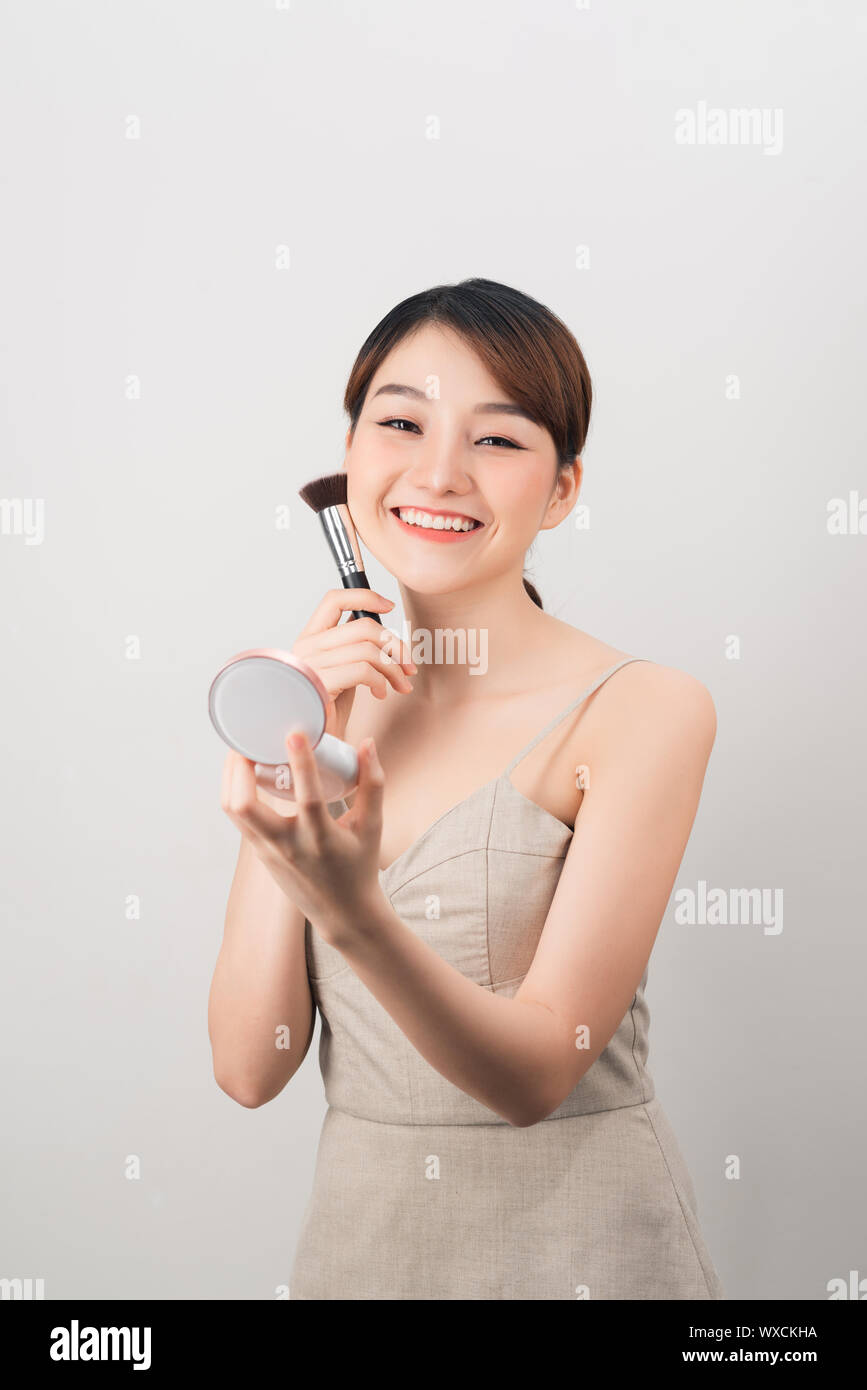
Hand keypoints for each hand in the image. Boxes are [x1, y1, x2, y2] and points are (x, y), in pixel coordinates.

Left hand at [221, 726, 385, 946]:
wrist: (342, 912)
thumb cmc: (359, 866)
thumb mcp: (372, 826)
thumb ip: (372, 784)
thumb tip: (367, 744)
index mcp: (321, 839)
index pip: (307, 799)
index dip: (301, 765)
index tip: (294, 734)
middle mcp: (288, 846)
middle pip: (245, 807)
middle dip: (239, 769)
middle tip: (247, 740)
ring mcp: (268, 852)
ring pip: (233, 811)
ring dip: (231, 777)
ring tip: (241, 751)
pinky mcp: (259, 853)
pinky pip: (238, 818)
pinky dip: (236, 791)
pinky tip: (243, 773)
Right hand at [291, 589, 415, 740]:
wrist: (315, 742)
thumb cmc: (331, 707)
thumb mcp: (343, 668)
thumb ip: (352, 645)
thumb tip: (380, 626)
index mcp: (310, 638)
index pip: (334, 600)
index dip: (365, 596)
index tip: (390, 606)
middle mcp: (305, 647)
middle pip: (363, 626)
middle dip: (396, 646)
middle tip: (409, 667)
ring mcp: (310, 665)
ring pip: (368, 649)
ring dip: (394, 668)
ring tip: (399, 685)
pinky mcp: (319, 685)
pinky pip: (363, 670)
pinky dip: (380, 681)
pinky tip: (380, 694)